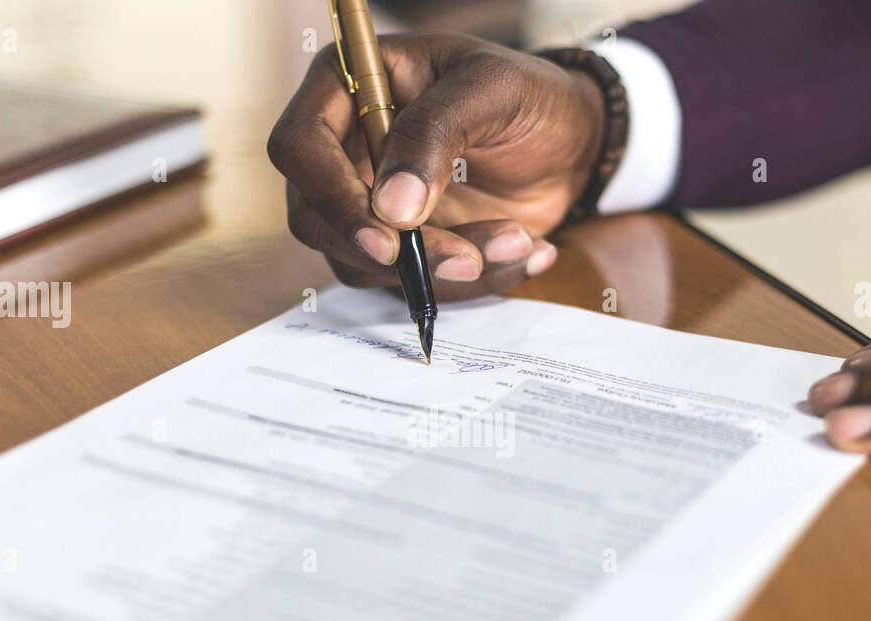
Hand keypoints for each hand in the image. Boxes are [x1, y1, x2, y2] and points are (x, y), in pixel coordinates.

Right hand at [268, 33, 604, 298]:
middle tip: (465, 259)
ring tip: (515, 239)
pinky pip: (411, 284)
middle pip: (316, 220)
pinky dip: (470, 282)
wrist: (570, 141)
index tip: (389, 236)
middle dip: (392, 253)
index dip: (332, 197)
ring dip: (442, 270)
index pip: (300, 148)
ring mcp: (369, 204)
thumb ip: (436, 133)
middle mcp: (345, 150)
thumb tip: (391, 208)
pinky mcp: (403, 246)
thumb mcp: (492, 89)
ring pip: (365, 264)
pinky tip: (521, 251)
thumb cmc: (528, 95)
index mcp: (348, 87)